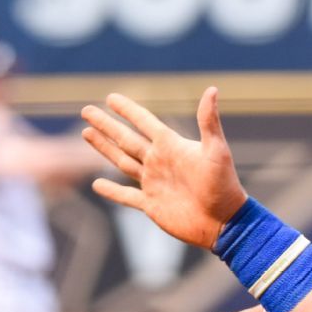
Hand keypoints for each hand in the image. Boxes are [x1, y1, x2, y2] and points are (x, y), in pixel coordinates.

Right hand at [81, 87, 247, 247]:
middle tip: (87, 111)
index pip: (144, 122)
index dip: (127, 110)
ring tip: (87, 133)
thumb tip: (212, 89)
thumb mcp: (216, 150)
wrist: (225, 222)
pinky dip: (112, 191)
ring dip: (104, 148)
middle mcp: (159, 161)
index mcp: (171, 146)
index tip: (111, 98)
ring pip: (122, 161)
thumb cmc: (224, 185)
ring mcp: (153, 183)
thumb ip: (209, 121)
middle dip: (106, 125)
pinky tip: (97, 185)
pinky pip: (126, 196)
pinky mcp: (151, 205)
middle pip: (126, 139)